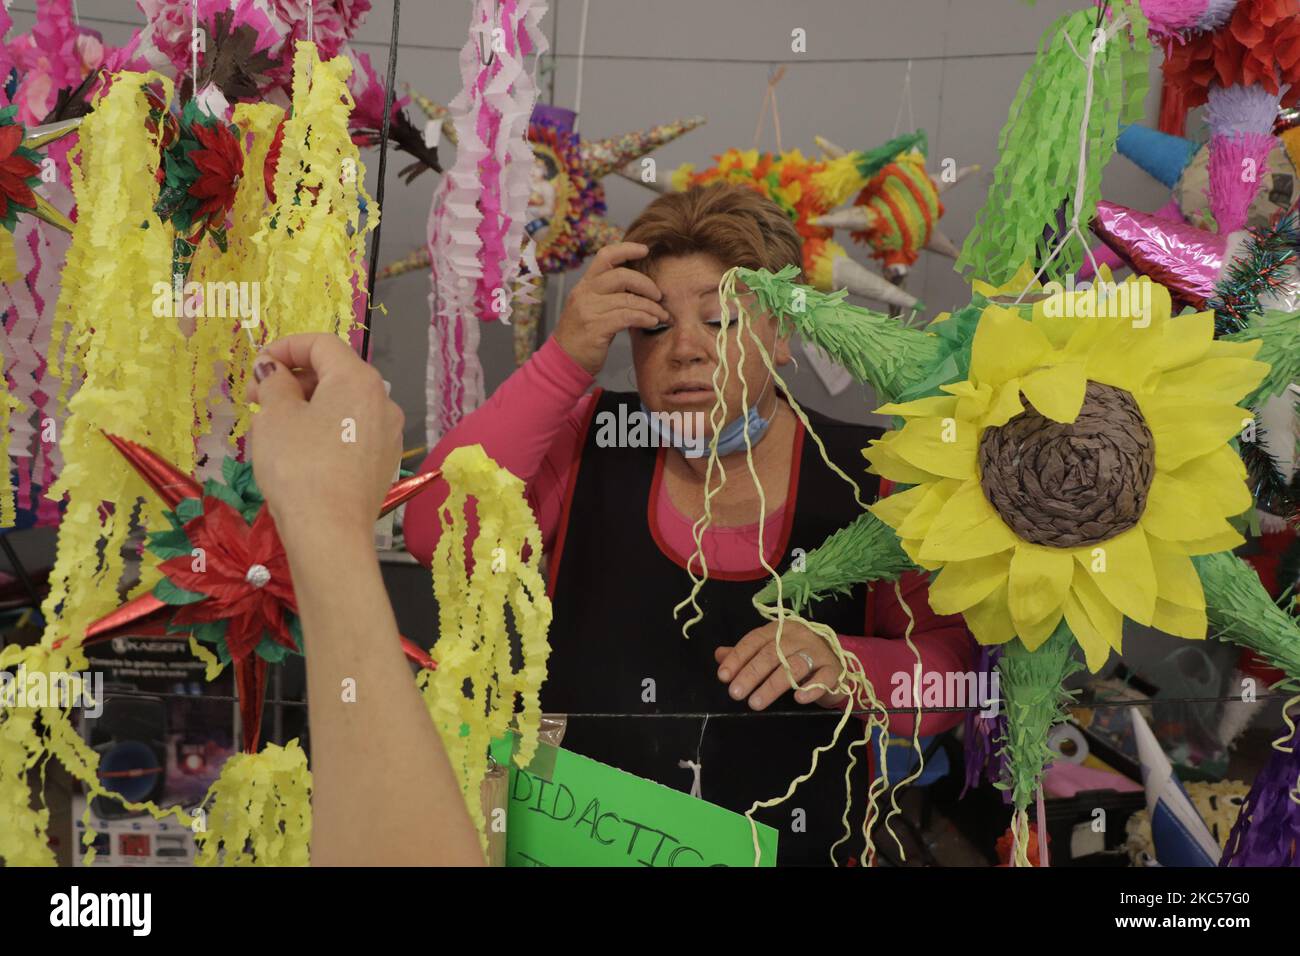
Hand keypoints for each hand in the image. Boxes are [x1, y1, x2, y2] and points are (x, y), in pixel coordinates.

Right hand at [247, 333, 403, 545]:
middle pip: (335, 373)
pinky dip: (326, 427)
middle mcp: (383, 400)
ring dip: (308, 404)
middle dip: (293, 378)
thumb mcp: (276, 416)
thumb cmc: (298, 465)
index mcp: (359, 380)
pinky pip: (352, 430)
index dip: (285, 347)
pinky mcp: (384, 461)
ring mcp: (388, 433)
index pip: (321, 344)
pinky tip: (300, 449)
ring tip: (273, 425)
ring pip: (343, 404)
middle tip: (256, 397)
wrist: (330, 530)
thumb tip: (274, 370)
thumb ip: (274, 382)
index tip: (256, 366)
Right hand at [551, 241, 669, 375]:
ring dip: (651, 307)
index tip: (645, 250)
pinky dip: (644, 318)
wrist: (563, 361)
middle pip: (621, 276)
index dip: (626, 249)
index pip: (605, 256)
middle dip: (646, 284)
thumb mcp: (590, 308)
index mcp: (584, 285)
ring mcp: (588, 310)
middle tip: (659, 295)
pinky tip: (652, 322)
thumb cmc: (582, 336)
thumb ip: (608, 295)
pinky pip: (627, 317)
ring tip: (662, 315)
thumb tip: (639, 287)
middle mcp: (584, 293)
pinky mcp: (595, 328)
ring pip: (628, 299)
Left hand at [714, 621, 847, 710]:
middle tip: (735, 693)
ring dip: (772, 685)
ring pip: (794, 666)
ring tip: (755, 703)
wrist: (836, 665)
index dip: (738, 657)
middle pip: (772, 654)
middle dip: (750, 674)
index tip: (723, 676)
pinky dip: (810, 688)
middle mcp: (800, 636)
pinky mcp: (834, 669)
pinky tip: (798, 699)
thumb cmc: (799, 658)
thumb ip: (747, 654)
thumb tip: (719, 655)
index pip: (755, 640)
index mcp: (781, 629)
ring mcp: (818, 651)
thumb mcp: (772, 652)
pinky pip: (822, 678)